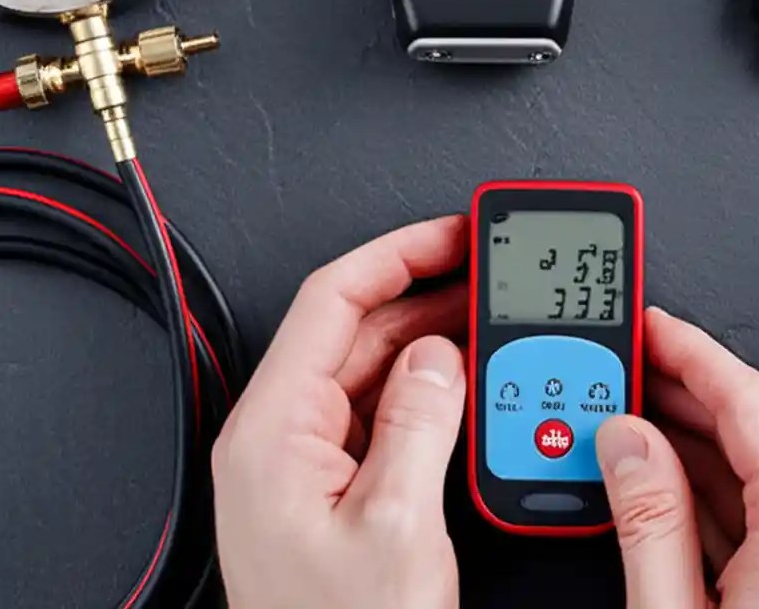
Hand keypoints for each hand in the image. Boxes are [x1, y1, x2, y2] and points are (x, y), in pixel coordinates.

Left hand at [211, 215, 468, 608]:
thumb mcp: (394, 523)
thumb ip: (417, 422)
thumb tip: (437, 355)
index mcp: (273, 431)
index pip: (331, 303)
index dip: (395, 254)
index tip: (448, 233)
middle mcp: (279, 438)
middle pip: (351, 330)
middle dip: (421, 293)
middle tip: (482, 271)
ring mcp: (302, 464)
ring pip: (368, 370)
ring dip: (427, 339)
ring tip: (486, 316)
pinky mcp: (329, 489)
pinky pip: (378, 414)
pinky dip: (424, 389)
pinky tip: (464, 381)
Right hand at [596, 307, 758, 607]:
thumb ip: (649, 521)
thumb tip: (626, 443)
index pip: (750, 402)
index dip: (690, 353)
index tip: (653, 327)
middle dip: (682, 397)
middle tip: (623, 375)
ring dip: (695, 445)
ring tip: (631, 426)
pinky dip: (719, 493)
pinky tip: (667, 482)